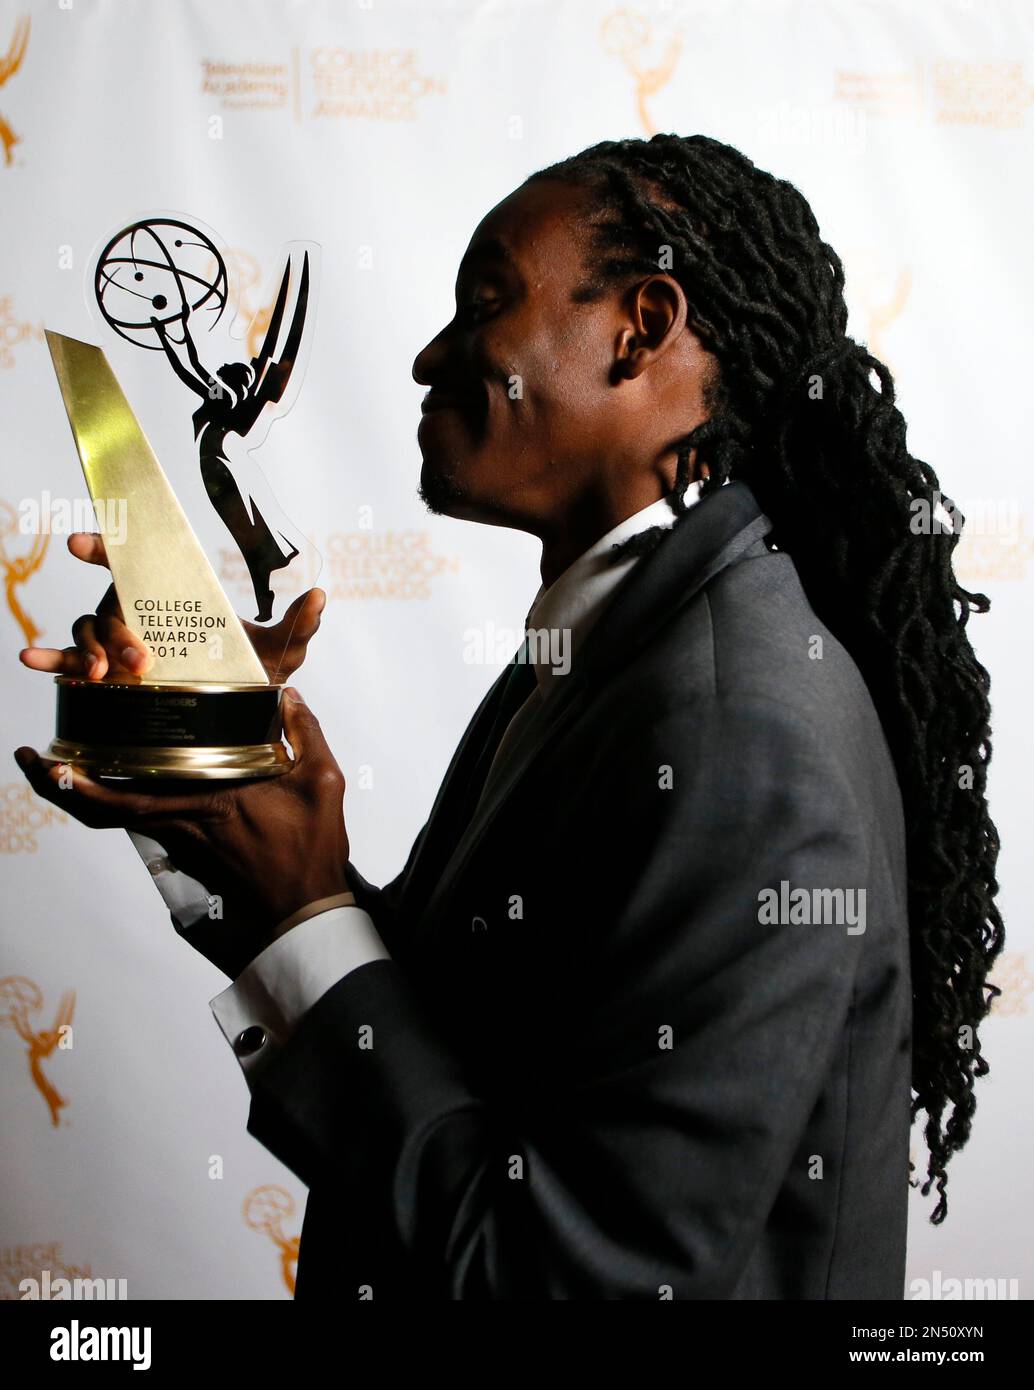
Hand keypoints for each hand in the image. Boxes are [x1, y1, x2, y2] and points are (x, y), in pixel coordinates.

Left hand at [14, 690, 349, 977]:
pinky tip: (120, 772)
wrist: (304, 905)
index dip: (75, 782)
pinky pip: (141, 818)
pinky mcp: (192, 844)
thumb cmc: (312, 847)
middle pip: (101, 809)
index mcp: (206, 800)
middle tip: (31, 757)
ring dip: (83, 793)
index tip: (46, 759)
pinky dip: (117, 799)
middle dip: (58, 786)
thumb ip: (305, 731)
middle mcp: (183, 819)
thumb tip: (285, 694)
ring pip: (117, 816)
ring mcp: (184, 835)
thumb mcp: (322, 780)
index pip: (122, 796)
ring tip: (62, 760)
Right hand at [18, 532, 324, 682]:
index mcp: (171, 597)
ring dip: (90, 651)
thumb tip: (320, 596)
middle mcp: (137, 613)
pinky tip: (33, 661)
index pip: (134, 563)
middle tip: (142, 657)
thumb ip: (298, 628)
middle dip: (117, 628)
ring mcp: (116, 644)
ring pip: (88, 636)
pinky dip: (49, 659)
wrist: (233, 718)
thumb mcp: (277, 656)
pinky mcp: (104, 675)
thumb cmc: (249, 677)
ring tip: (106, 675)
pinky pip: (68, 663)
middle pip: (110, 607)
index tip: (81, 544)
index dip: (105, 547)